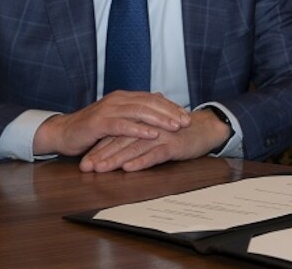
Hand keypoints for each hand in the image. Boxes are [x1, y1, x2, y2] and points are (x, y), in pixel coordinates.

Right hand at [33, 91, 189, 158]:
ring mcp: (108, 110)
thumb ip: (135, 110)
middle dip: (170, 112)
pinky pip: (123, 125)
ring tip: (176, 126)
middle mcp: (117, 100)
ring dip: (160, 119)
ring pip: (139, 112)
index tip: (187, 115)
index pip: (152, 98)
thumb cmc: (92, 128)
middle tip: (187, 121)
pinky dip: (139, 129)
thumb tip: (158, 100)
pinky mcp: (99, 123)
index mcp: (123, 97)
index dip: (170, 106)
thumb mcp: (116, 117)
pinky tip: (152, 134)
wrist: (62, 133)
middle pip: (150, 103)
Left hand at [78, 107, 231, 172]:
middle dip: (102, 154)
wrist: (206, 129)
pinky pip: (155, 153)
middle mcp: (150, 126)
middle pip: (121, 140)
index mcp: (143, 122)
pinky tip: (129, 168)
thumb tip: (118, 148)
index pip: (116, 134)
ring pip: (134, 147)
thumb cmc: (180, 133)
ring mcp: (161, 135)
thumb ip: (138, 136)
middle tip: (87, 167)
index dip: (99, 147)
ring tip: (101, 169)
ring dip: (116, 159)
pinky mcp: (173, 144)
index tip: (85, 160)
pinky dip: (141, 161)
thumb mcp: (156, 133)